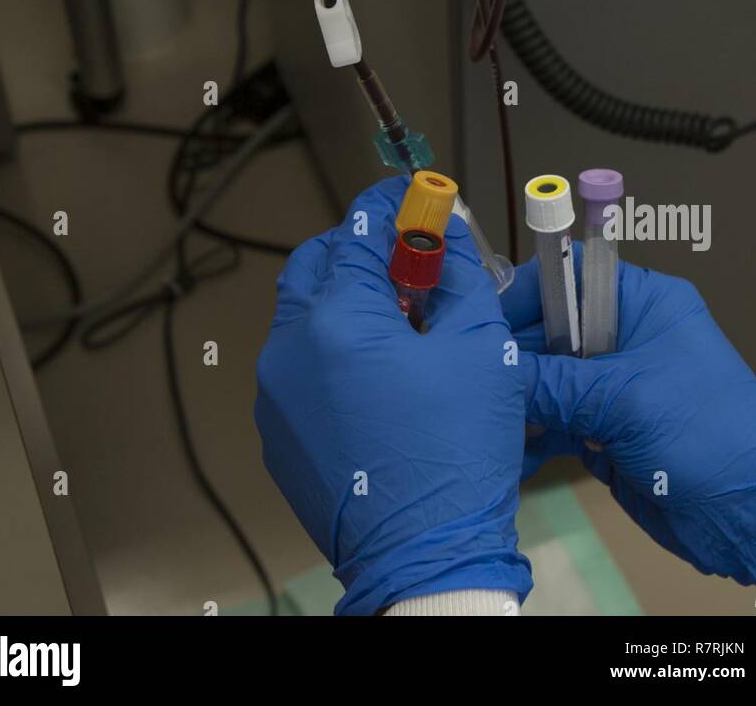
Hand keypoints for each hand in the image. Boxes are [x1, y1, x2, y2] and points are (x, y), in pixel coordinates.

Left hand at [255, 176, 531, 614]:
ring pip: (302, 316)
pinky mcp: (277, 432)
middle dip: (359, 250)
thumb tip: (444, 235)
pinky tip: (378, 378)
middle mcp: (289, 347)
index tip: (417, 196)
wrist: (425, 558)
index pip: (360, 230)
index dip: (394, 205)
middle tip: (408, 265)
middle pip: (314, 264)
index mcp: (337, 318)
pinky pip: (298, 368)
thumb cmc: (457, 453)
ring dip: (344, 302)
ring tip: (401, 327)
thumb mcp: (480, 348)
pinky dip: (331, 352)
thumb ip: (459, 276)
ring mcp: (275, 393)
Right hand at [504, 251, 755, 592]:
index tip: (478, 325)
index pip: (568, 281)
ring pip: (547, 379)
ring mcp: (613, 385)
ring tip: (483, 420)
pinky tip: (507, 451)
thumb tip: (492, 371)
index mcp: (642, 303)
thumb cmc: (705, 436)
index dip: (523, 299)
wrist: (749, 516)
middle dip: (513, 358)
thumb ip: (553, 383)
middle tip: (470, 380)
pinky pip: (555, 420)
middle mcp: (625, 336)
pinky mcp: (604, 430)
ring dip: (518, 401)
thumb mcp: (624, 401)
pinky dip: (531, 435)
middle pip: (549, 332)